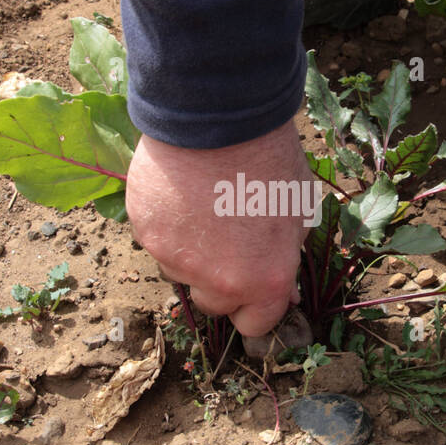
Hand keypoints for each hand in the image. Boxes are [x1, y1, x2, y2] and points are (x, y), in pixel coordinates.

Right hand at [126, 119, 313, 337]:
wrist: (220, 120)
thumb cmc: (270, 160)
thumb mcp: (299, 213)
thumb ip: (286, 257)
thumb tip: (283, 292)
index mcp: (263, 281)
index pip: (255, 325)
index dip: (256, 306)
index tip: (254, 288)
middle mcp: (218, 282)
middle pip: (214, 305)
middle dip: (221, 282)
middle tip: (227, 239)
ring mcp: (176, 260)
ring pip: (181, 271)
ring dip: (191, 252)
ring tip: (202, 206)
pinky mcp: (145, 234)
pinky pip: (156, 241)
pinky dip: (167, 224)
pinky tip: (180, 192)